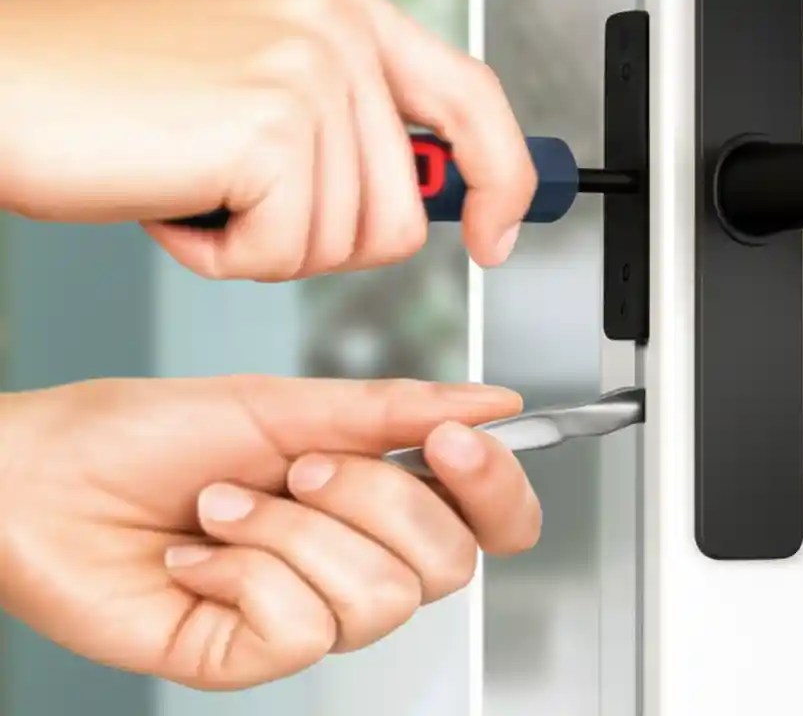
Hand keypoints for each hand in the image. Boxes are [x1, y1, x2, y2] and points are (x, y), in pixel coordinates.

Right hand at [0, 0, 534, 275]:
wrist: (7, 87)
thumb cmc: (112, 96)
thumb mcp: (257, 88)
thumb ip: (349, 124)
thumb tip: (440, 193)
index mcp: (345, 13)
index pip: (474, 101)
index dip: (500, 181)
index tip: (495, 237)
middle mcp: (338, 30)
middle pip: (404, 213)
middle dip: (322, 242)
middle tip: (242, 205)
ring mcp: (309, 75)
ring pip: (350, 244)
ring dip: (264, 247)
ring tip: (197, 187)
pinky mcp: (272, 130)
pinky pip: (288, 255)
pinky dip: (222, 257)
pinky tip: (172, 203)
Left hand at [0, 376, 540, 688]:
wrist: (38, 479)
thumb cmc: (145, 435)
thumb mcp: (283, 405)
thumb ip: (393, 410)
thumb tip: (494, 404)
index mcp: (374, 494)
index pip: (489, 520)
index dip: (497, 488)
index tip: (457, 440)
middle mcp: (354, 558)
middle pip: (450, 563)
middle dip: (373, 498)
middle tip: (297, 467)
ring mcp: (307, 613)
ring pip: (378, 598)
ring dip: (291, 533)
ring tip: (225, 508)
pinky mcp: (252, 656)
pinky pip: (302, 629)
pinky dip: (243, 573)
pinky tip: (198, 557)